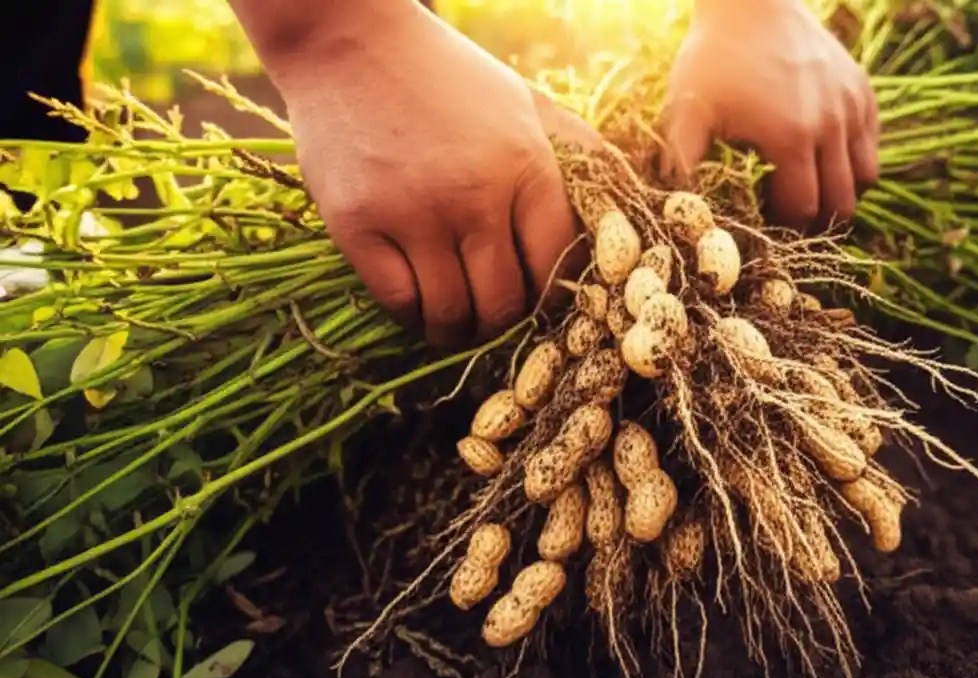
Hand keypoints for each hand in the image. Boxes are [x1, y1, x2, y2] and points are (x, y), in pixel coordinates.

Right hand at [263, 6, 594, 345]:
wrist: (346, 39)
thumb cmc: (444, 75)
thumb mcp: (522, 102)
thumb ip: (573, 150)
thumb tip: (622, 200)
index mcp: (526, 166)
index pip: (555, 265)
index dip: (550, 297)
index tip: (537, 303)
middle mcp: (475, 195)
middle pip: (504, 302)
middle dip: (502, 322)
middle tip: (493, 319)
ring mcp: (414, 212)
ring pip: (450, 312)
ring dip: (457, 329)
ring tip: (456, 322)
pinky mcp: (358, 224)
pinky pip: (398, 301)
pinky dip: (412, 315)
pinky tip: (418, 304)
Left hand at [662, 0, 879, 231]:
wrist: (752, 0)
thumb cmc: (712, 57)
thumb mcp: (686, 112)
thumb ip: (681, 165)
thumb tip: (678, 211)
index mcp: (790, 138)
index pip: (802, 209)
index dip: (783, 225)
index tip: (763, 220)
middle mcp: (831, 125)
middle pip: (841, 203)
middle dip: (816, 219)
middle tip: (788, 214)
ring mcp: (851, 106)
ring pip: (865, 176)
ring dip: (840, 191)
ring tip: (809, 186)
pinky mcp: (862, 90)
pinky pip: (871, 142)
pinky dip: (852, 158)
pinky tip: (820, 152)